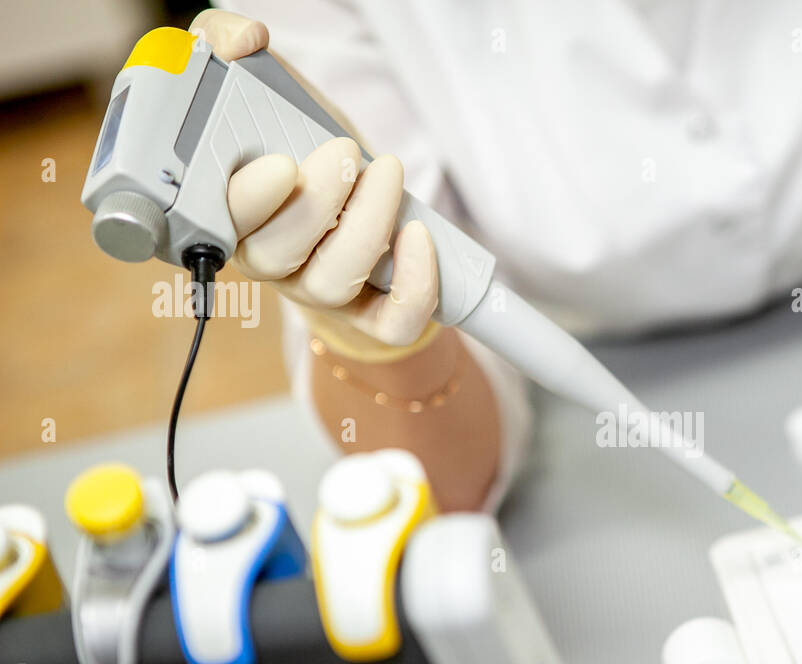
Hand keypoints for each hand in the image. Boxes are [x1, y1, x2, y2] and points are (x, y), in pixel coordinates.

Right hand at [189, 9, 439, 357]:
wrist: (355, 195)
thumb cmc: (301, 143)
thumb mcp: (265, 86)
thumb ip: (229, 46)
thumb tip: (243, 39)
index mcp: (230, 211)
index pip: (222, 221)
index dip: (250, 202)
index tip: (282, 166)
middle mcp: (269, 259)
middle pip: (278, 255)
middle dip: (316, 204)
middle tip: (343, 154)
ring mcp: (319, 292)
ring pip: (333, 284)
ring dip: (366, 228)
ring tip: (386, 173)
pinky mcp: (372, 315)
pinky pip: (391, 324)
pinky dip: (413, 287)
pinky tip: (418, 234)